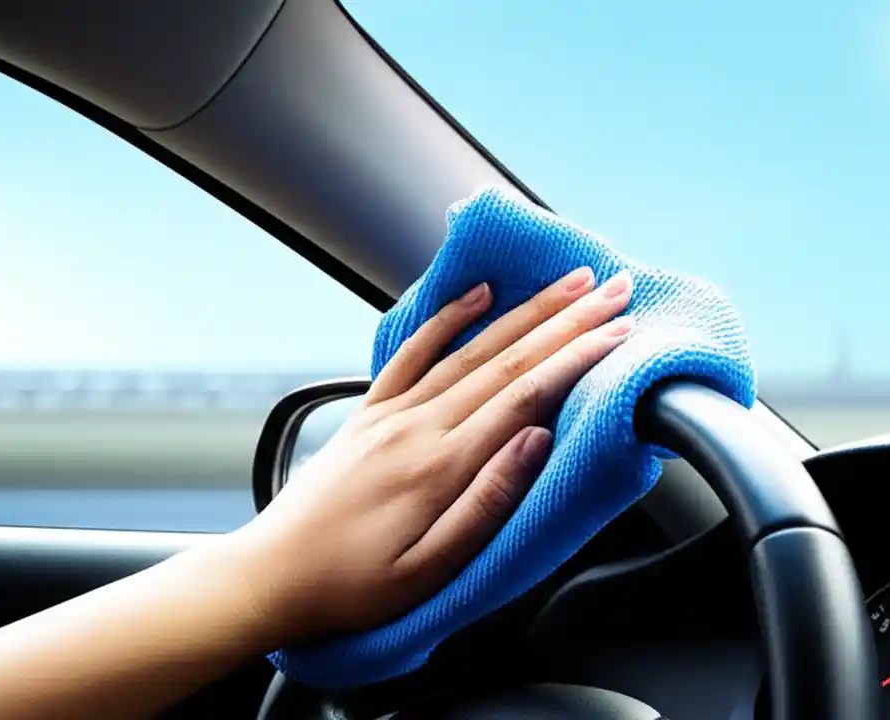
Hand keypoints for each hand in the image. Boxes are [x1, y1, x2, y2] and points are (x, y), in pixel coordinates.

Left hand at [233, 267, 633, 642]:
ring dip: (526, 311)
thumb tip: (535, 441)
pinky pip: (413, 352)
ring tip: (570, 283)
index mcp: (441, 467)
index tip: (619, 331)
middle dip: (568, 320)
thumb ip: (487, 503)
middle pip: (508, 360)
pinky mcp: (370, 413)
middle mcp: (418, 427)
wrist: (270, 576)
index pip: (526, 396)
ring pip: (472, 348)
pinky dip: (448, 317)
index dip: (578, 358)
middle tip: (615, 287)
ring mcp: (392, 414)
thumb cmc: (353, 587)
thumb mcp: (430, 570)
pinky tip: (478, 293)